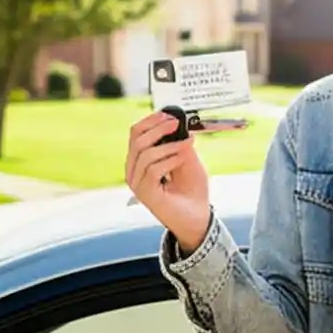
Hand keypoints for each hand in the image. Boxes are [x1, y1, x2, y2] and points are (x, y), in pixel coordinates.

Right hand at [126, 111, 211, 252]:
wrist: (198, 217)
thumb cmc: (191, 190)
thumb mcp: (187, 159)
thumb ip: (179, 142)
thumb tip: (175, 123)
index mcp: (140, 160)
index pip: (136, 133)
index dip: (151, 120)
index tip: (169, 115)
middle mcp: (134, 170)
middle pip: (137, 139)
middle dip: (158, 128)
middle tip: (177, 124)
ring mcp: (137, 183)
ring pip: (145, 154)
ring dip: (169, 145)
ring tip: (187, 144)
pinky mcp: (145, 193)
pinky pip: (153, 169)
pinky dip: (170, 160)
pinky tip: (183, 158)